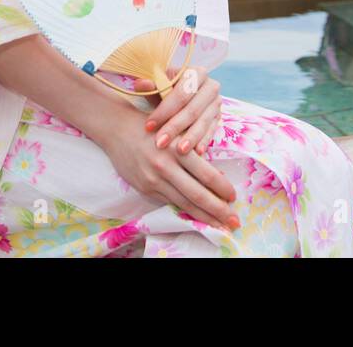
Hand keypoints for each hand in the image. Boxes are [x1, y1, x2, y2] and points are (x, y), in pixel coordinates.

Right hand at [93, 95, 238, 231]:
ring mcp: (153, 179)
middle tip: (234, 221)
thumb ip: (194, 152)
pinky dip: (184, 211)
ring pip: (184, 203)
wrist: (118, 129)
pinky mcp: (145, 188)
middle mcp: (166, 166)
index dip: (223, 189)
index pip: (207, 175)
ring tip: (219, 225)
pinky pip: (169, 202)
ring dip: (204, 217)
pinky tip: (196, 216)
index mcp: (178, 148)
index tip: (234, 197)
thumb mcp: (177, 132)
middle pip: (198, 194)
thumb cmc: (154, 126)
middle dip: (218, 210)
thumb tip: (218, 177)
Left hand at [133, 66, 222, 157]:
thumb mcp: (157, 87)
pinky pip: (211, 131)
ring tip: (179, 151)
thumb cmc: (165, 91)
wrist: (180, 96)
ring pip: (203, 122)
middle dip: (175, 127)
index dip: (164, 110)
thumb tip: (140, 84)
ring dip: (190, 137)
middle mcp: (211, 86)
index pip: (181, 94)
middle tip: (160, 143)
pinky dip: (204, 141)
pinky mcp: (218, 118)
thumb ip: (149, 87)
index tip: (148, 126)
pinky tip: (196, 152)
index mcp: (196, 73)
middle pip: (193, 110)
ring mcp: (216, 103)